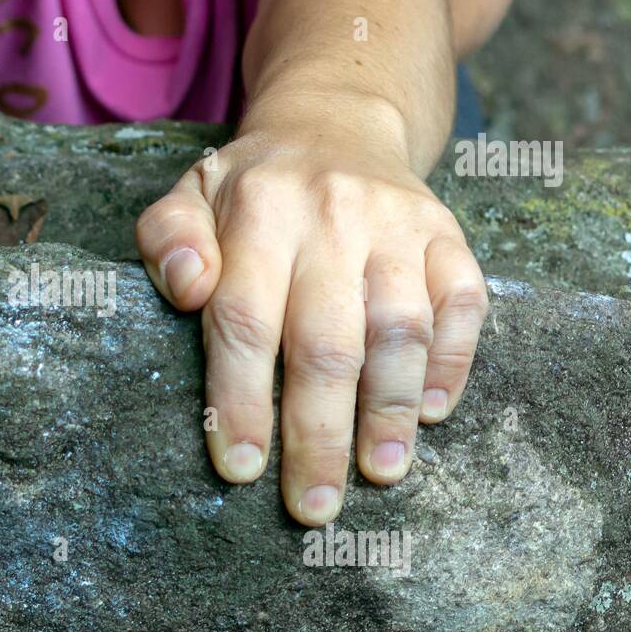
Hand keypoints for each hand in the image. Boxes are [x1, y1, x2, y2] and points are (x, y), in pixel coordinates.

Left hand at [136, 122, 487, 524]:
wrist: (337, 126)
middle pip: (325, 341)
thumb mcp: (188, 196)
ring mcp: (397, 225)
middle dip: (318, 434)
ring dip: (390, 409)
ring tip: (380, 472)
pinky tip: (429, 414)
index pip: (245, 320)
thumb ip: (167, 240)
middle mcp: (332, 214)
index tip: (240, 469)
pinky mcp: (447, 234)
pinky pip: (463, 302)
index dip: (240, 400)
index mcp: (259, 211)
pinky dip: (451, 362)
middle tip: (312, 505)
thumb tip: (185, 289)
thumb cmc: (251, 189)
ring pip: (400, 328)